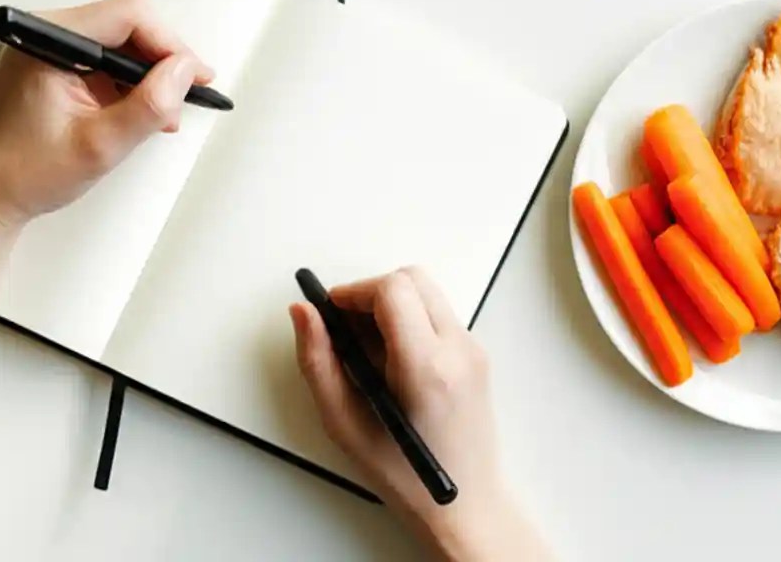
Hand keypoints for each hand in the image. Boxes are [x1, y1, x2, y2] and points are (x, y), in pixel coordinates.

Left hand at [0, 0, 212, 226]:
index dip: (170, 45)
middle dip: (161, 63)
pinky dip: (126, 84)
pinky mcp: (48, 64)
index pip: (129, 16)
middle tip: (184, 97)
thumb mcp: (100, 145)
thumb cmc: (21, 173)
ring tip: (162, 114)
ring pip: (118, 43)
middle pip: (126, 25)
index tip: (194, 76)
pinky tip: (138, 112)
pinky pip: (101, 60)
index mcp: (45, 40)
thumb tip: (184, 74)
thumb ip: (149, 105)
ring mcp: (44, 48)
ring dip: (146, 76)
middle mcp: (42, 33)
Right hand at [290, 268, 550, 560]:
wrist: (465, 502)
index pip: (391, 290)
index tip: (330, 310)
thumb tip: (303, 313)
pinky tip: (392, 360)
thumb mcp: (344, 423)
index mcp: (426, 368)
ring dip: (391, 305)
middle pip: (412, 278)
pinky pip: (438, 314)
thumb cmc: (405, 474)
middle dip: (371, 292)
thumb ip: (317, 361)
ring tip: (368, 350)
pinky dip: (409, 320)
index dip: (353, 292)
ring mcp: (473, 350)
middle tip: (346, 327)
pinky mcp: (477, 354)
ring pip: (426, 292)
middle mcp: (458, 350)